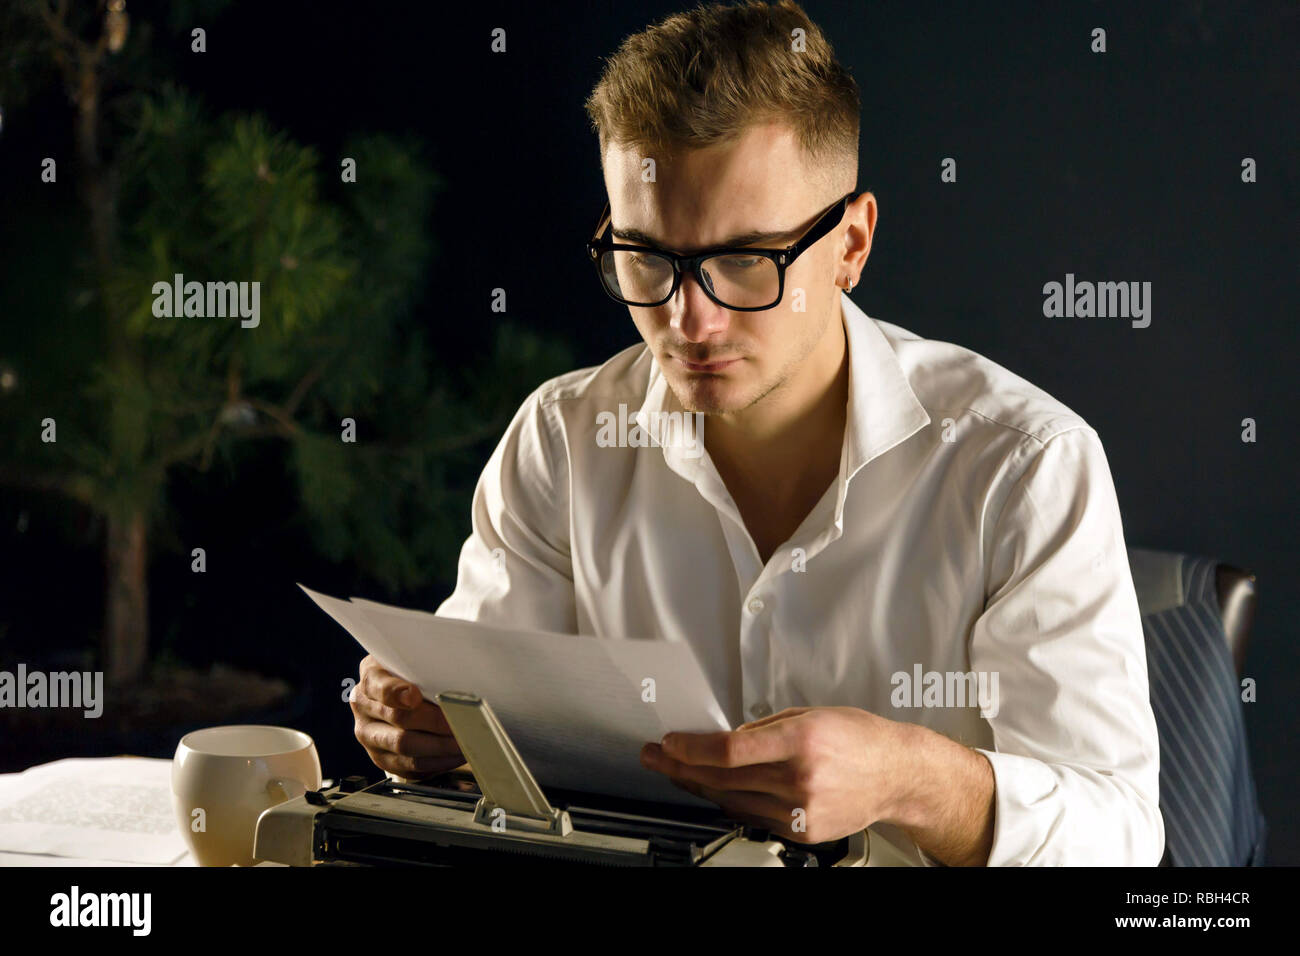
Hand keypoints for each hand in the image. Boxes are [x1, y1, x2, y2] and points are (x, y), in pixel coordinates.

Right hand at [350, 655, 464, 778]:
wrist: (399, 696)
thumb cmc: (413, 676)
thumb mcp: (414, 662)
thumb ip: (425, 668)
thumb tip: (453, 678)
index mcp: (372, 677)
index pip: (379, 686)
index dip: (397, 692)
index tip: (416, 696)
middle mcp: (364, 707)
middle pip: (398, 718)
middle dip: (436, 722)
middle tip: (463, 721)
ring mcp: (370, 735)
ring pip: (405, 746)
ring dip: (441, 745)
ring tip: (465, 740)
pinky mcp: (382, 758)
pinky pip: (411, 766)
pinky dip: (438, 761)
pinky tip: (456, 753)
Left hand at [639, 706, 911, 843]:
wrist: (897, 774)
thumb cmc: (859, 738)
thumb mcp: (809, 714)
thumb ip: (765, 727)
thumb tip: (724, 737)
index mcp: (802, 739)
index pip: (730, 750)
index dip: (692, 749)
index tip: (670, 743)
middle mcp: (801, 777)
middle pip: (724, 778)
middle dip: (682, 766)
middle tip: (657, 757)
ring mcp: (802, 809)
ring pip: (733, 800)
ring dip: (699, 786)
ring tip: (677, 772)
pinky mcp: (803, 830)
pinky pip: (753, 816)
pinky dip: (730, 802)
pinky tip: (715, 791)